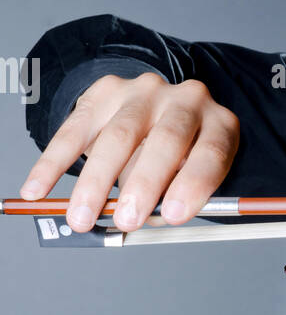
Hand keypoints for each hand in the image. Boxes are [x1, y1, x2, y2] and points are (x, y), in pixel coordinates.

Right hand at [19, 71, 239, 230]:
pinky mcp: (105, 93)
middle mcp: (186, 100)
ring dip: (96, 181)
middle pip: (166, 140)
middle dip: (144, 184)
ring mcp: (145, 92)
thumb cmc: (182, 156)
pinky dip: (53, 164)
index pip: (212, 151)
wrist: (160, 106)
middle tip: (126, 220)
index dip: (194, 184)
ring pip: (119, 136)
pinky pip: (75, 130)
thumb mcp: (192, 174)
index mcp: (219, 123)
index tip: (173, 216)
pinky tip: (37, 190)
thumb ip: (174, 195)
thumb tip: (144, 221)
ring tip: (82, 218)